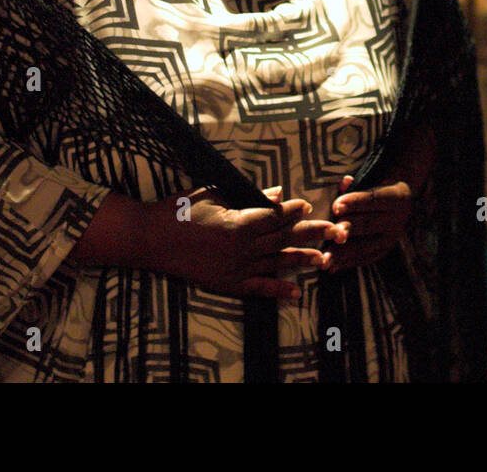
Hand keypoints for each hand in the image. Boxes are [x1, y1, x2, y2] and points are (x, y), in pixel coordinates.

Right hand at [151, 186, 343, 299]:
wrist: (150, 239)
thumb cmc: (179, 210)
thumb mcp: (213, 195)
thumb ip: (248, 197)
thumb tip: (277, 193)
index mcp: (239, 222)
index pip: (275, 216)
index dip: (293, 211)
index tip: (307, 206)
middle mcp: (242, 247)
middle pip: (284, 238)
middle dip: (312, 233)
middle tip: (336, 230)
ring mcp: (236, 268)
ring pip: (276, 263)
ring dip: (302, 260)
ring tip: (325, 258)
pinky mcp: (227, 283)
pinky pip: (258, 288)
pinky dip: (277, 290)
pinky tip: (296, 292)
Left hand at [325, 174, 412, 272]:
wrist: (400, 200)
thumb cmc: (378, 184)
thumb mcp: (374, 178)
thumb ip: (357, 183)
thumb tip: (345, 181)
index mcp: (397, 196)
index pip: (374, 199)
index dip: (355, 202)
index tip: (336, 206)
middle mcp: (398, 218)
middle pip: (369, 223)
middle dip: (348, 229)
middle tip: (330, 234)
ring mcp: (392, 237)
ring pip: (366, 245)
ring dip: (344, 252)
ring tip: (325, 259)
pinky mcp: (385, 250)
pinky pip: (366, 258)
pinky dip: (348, 263)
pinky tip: (332, 267)